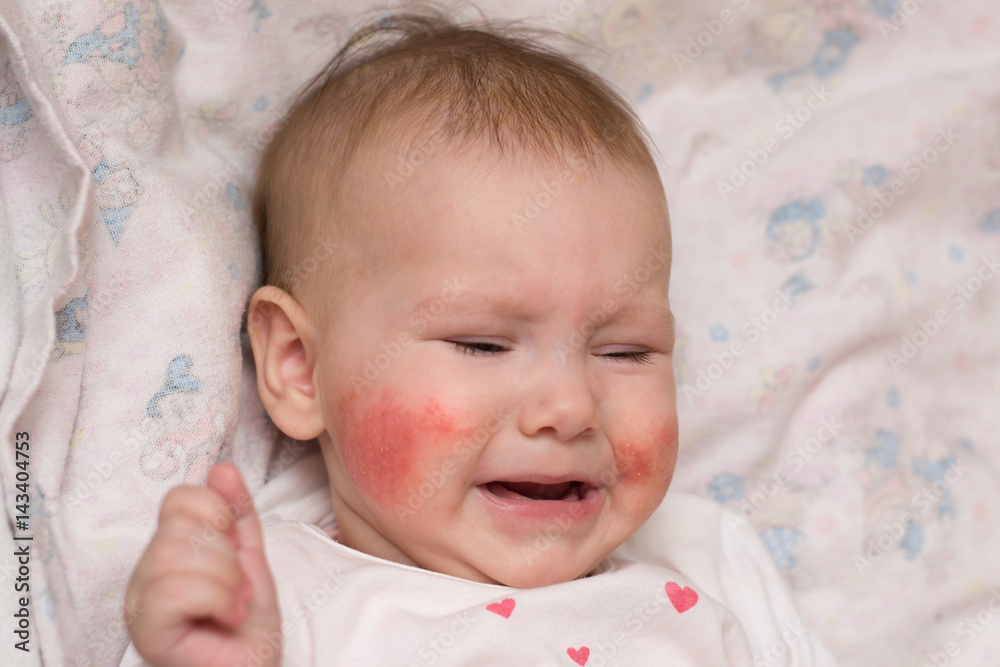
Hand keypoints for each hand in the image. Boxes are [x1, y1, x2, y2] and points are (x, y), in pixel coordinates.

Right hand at [125, 463, 281, 666]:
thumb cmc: (248, 626)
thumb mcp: (250, 557)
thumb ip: (237, 513)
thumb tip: (223, 467)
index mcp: (167, 550)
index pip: (178, 498)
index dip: (217, 512)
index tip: (235, 547)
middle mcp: (145, 573)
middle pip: (179, 527)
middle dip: (227, 556)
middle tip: (237, 588)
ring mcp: (140, 603)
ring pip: (175, 555)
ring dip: (225, 580)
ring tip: (234, 605)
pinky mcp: (145, 630)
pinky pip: (173, 588)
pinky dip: (216, 599)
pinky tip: (227, 616)